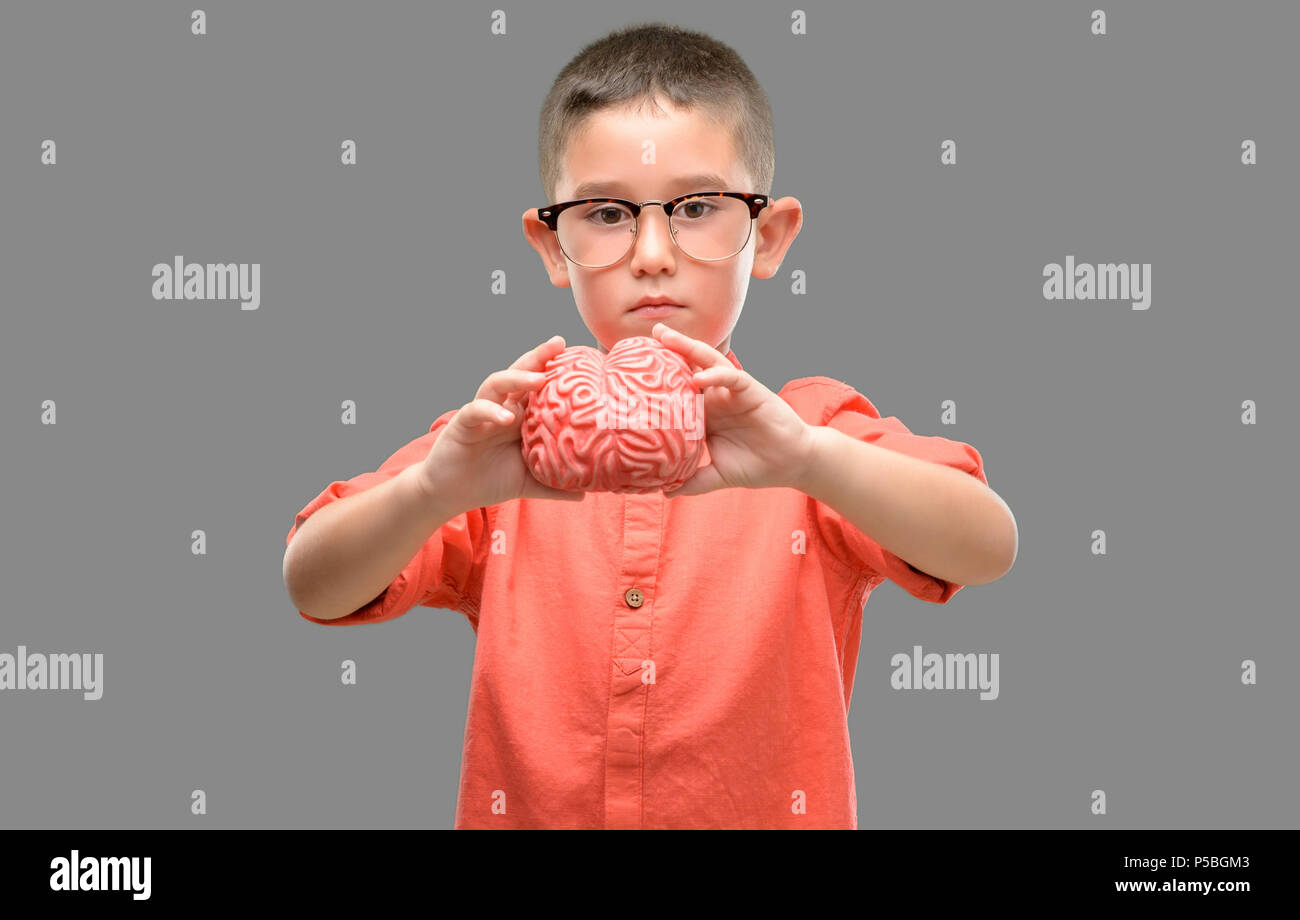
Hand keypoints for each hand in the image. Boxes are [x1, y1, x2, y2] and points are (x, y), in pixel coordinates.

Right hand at [417, 335, 587, 511]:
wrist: (451, 494)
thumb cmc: (489, 481)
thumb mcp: (528, 482)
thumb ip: (554, 485)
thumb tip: (586, 492)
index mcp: (519, 417)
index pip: (538, 387)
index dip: (554, 369)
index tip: (579, 356)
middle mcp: (502, 408)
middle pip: (520, 374)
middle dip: (538, 357)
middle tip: (558, 344)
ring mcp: (481, 413)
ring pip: (497, 385)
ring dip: (516, 378)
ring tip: (537, 378)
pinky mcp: (461, 425)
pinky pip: (475, 411)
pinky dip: (490, 411)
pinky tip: (506, 417)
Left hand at [650, 322, 817, 496]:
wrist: (790, 465)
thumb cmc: (755, 465)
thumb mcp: (717, 475)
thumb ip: (692, 481)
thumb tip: (664, 491)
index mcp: (704, 413)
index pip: (677, 390)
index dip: (659, 380)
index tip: (634, 373)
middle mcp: (715, 397)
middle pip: (689, 367)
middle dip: (671, 349)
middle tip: (651, 333)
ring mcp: (731, 392)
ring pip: (708, 362)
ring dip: (688, 347)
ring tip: (667, 338)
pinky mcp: (751, 391)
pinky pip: (732, 376)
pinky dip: (716, 374)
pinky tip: (700, 377)